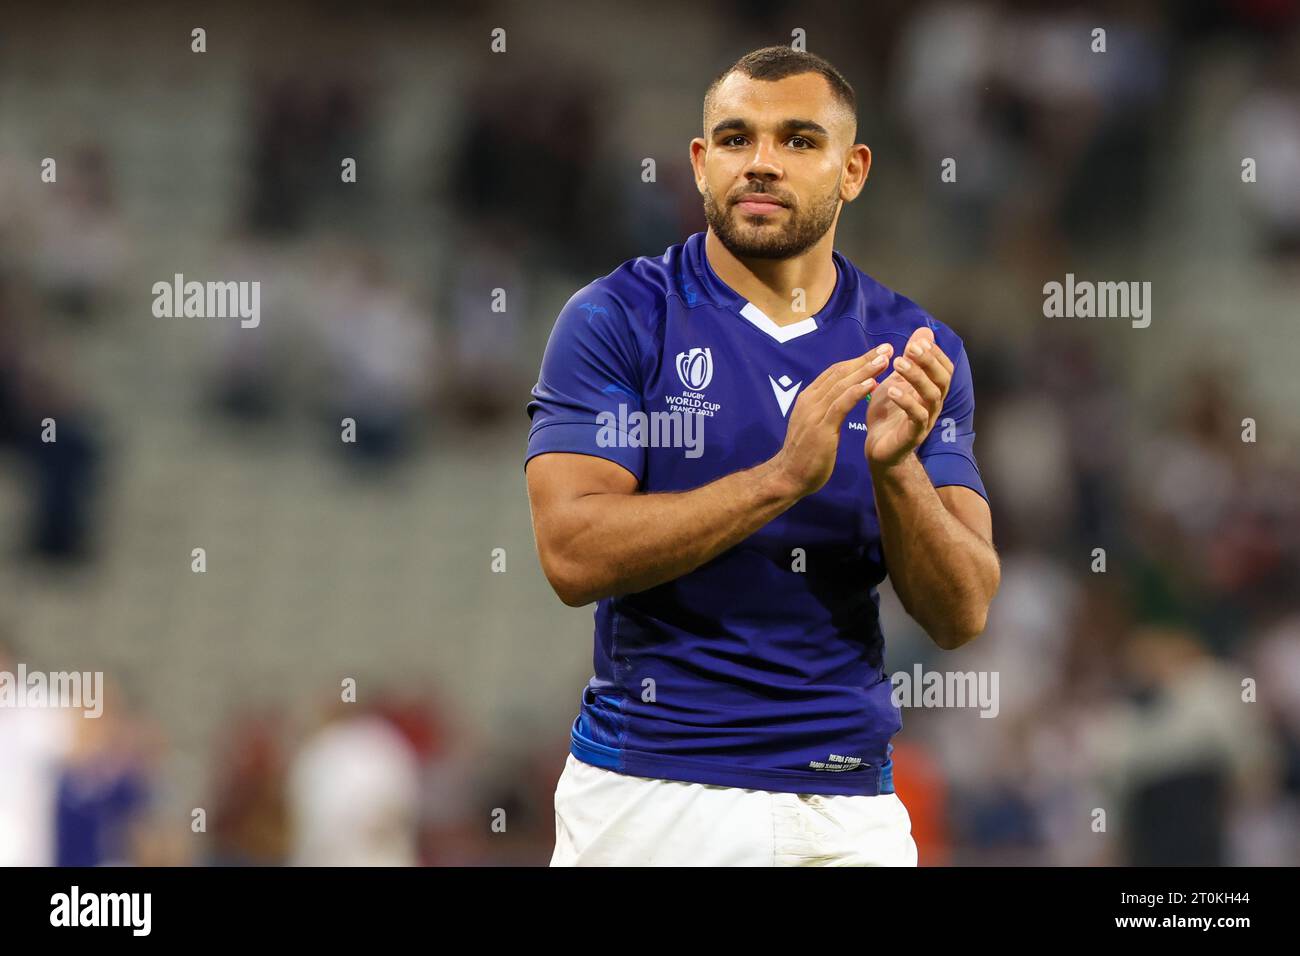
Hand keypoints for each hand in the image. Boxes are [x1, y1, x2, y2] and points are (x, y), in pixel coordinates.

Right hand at [771, 344, 891, 498]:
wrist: (790, 476)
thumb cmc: (805, 454)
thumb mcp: (814, 425)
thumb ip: (826, 409)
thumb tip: (842, 398)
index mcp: (809, 398)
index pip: (835, 372)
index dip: (857, 361)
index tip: (877, 353)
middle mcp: (810, 400)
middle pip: (840, 373)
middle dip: (865, 359)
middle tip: (887, 348)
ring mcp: (814, 413)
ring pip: (841, 385)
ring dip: (865, 370)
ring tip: (884, 360)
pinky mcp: (821, 427)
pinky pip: (840, 404)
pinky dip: (856, 391)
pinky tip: (872, 383)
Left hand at [864, 327, 951, 470]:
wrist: (879, 450)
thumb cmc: (889, 415)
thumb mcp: (897, 381)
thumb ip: (909, 359)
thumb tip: (923, 330)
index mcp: (931, 391)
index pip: (944, 368)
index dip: (935, 353)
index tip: (919, 340)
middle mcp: (933, 405)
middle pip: (943, 379)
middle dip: (929, 361)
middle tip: (911, 347)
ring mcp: (926, 420)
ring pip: (932, 395)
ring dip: (916, 377)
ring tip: (898, 363)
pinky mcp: (913, 435)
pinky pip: (917, 416)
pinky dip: (906, 400)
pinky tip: (892, 388)